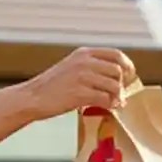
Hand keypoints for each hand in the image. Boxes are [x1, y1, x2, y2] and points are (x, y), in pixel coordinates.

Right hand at [17, 47, 137, 120]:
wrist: (32, 97)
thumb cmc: (51, 86)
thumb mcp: (71, 67)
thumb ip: (91, 68)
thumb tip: (116, 78)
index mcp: (83, 53)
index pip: (116, 54)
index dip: (127, 66)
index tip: (129, 76)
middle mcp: (84, 62)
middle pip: (117, 71)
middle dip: (122, 84)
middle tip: (120, 94)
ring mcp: (82, 77)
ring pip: (114, 85)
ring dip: (117, 96)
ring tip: (114, 102)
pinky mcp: (80, 93)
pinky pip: (105, 98)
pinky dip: (109, 104)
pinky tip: (107, 107)